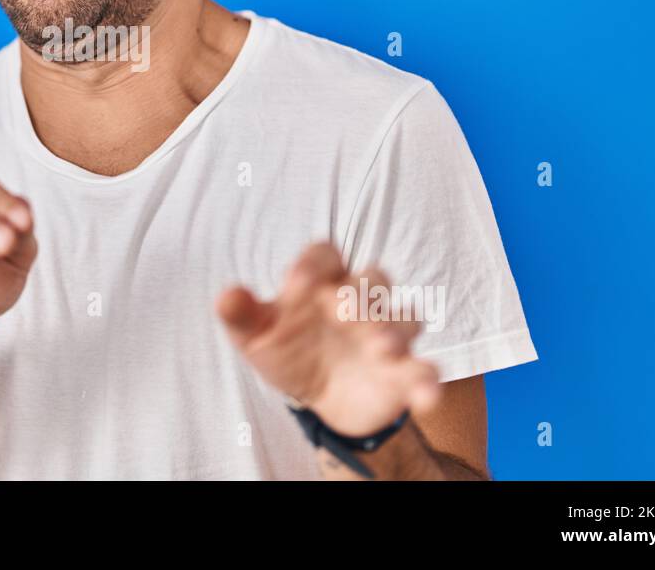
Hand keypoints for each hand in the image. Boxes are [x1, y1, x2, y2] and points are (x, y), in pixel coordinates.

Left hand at [216, 242, 440, 436]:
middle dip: (360, 294)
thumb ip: (241, 316)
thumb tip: (226, 296)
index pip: (325, 254)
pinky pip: (425, 370)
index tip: (294, 283)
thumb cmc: (288, 351)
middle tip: (343, 314)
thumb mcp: (257, 336)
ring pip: (405, 317)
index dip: (313, 263)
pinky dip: (428, 381)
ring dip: (396, 330)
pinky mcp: (405, 370)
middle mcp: (359, 301)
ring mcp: (387, 333)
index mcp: (322, 282)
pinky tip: (424, 397)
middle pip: (372, 279)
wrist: (319, 399)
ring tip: (380, 349)